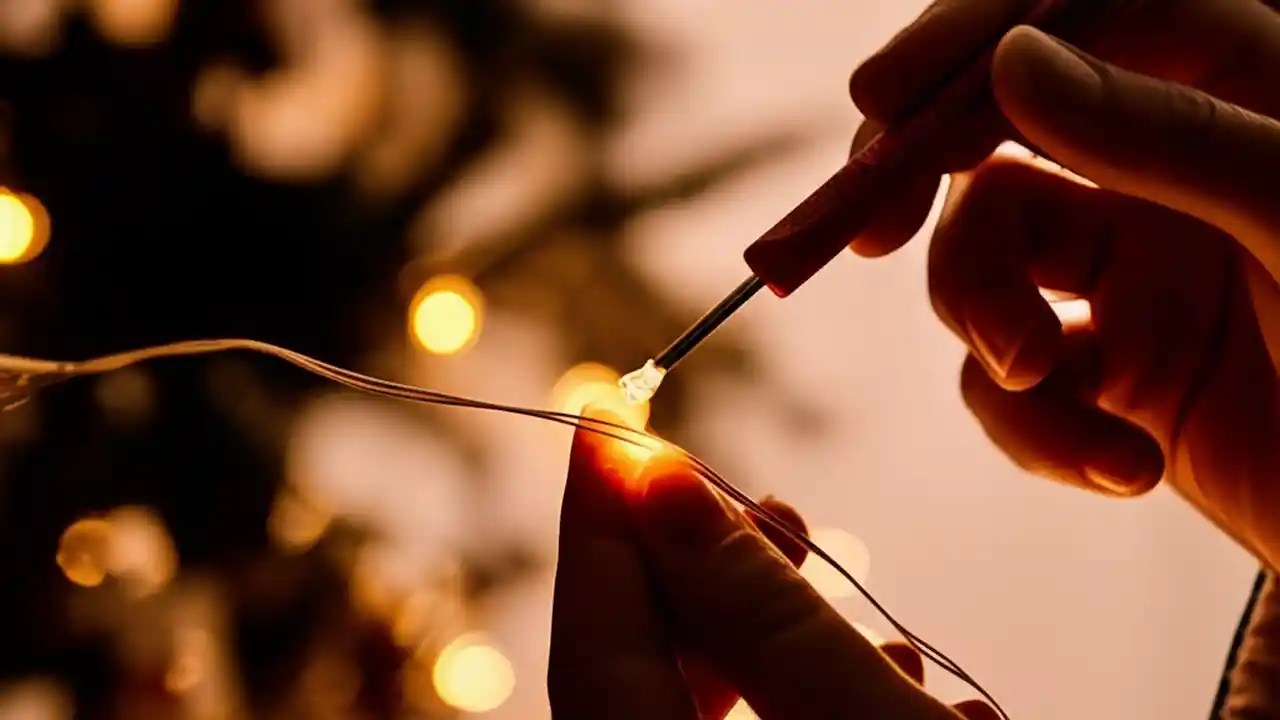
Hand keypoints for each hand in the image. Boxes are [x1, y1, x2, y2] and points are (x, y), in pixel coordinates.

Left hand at [548, 412, 997, 718]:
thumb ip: (762, 615)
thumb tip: (661, 486)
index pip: (592, 635)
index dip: (599, 515)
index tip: (607, 412)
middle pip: (641, 663)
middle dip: (698, 561)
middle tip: (759, 493)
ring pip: (716, 701)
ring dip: (767, 622)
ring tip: (816, 551)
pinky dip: (809, 690)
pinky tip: (896, 672)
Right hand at [848, 0, 1279, 565]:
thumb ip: (1162, 131)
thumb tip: (1012, 60)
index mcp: (1235, 91)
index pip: (1077, 16)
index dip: (966, 40)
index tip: (881, 96)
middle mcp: (1166, 171)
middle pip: (992, 137)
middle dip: (925, 190)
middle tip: (869, 239)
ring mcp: (1132, 273)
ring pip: (981, 264)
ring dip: (989, 328)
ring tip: (1042, 379)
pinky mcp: (1109, 374)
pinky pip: (1008, 382)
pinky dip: (1035, 429)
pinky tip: (1120, 467)